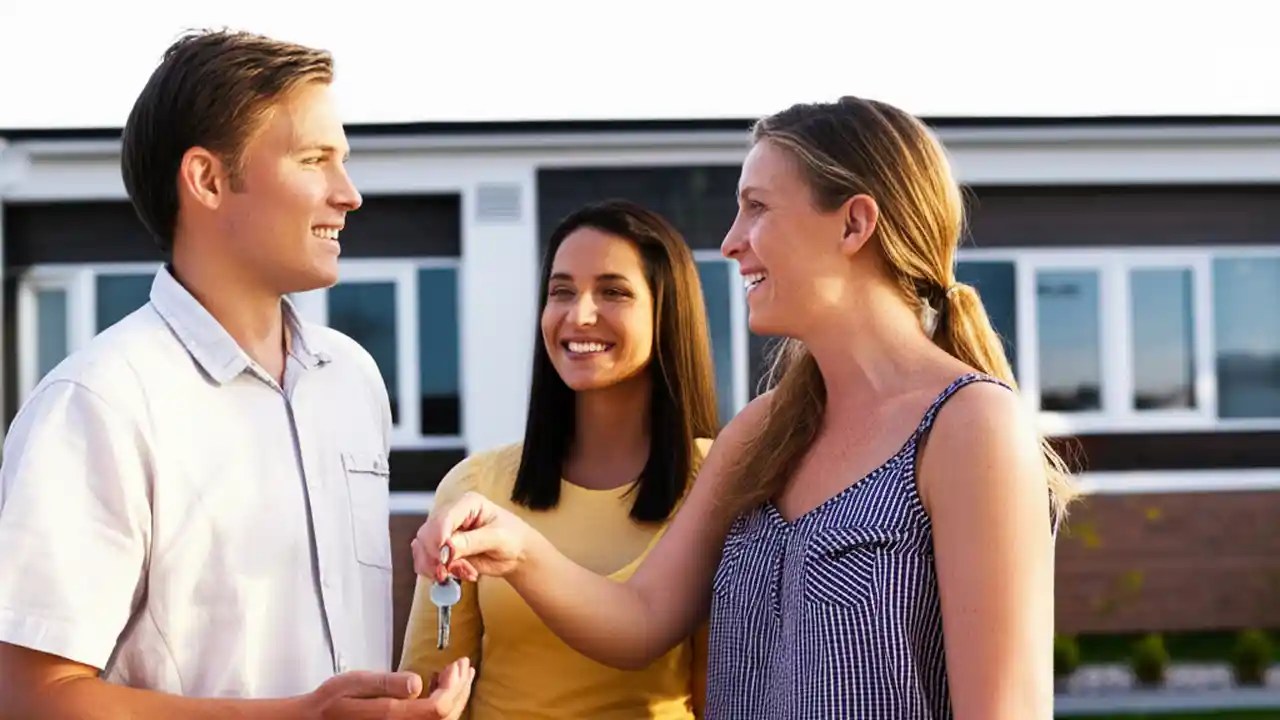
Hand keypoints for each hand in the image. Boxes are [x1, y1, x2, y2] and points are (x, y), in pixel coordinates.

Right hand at [303, 658, 473, 718]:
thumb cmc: (332, 701)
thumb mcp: (355, 683)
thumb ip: (386, 683)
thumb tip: (418, 683)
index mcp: (391, 718)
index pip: (437, 709)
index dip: (453, 687)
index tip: (455, 664)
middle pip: (446, 718)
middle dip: (461, 689)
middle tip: (464, 664)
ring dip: (456, 697)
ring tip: (458, 674)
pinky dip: (443, 706)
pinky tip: (439, 687)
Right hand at [411, 491, 531, 582]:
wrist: (516, 555)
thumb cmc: (512, 539)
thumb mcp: (497, 538)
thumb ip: (472, 542)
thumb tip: (448, 548)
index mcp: (467, 504)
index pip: (444, 516)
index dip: (439, 536)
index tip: (443, 556)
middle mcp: (451, 516)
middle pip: (427, 533)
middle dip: (434, 556)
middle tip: (446, 571)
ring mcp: (443, 534)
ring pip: (422, 549)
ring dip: (434, 567)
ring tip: (456, 574)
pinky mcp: (440, 551)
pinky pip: (425, 562)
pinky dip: (435, 573)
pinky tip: (453, 576)